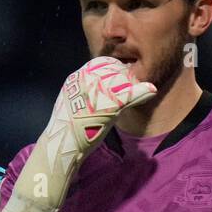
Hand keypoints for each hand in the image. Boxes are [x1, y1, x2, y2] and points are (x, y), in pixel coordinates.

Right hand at [1, 56, 156, 211]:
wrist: (61, 148)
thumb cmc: (67, 132)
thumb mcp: (72, 104)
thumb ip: (85, 94)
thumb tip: (100, 91)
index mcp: (74, 79)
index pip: (99, 63)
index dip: (113, 68)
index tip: (120, 75)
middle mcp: (84, 81)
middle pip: (112, 68)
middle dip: (124, 75)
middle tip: (132, 85)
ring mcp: (96, 92)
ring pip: (122, 79)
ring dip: (132, 84)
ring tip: (139, 91)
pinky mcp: (107, 105)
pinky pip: (129, 94)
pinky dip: (142, 91)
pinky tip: (150, 90)